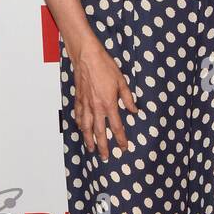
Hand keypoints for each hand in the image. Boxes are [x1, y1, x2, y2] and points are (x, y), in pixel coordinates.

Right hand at [71, 37, 137, 160]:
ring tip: (91, 149)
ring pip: (86, 127)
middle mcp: (96, 107)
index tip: (124, 147)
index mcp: (109, 104)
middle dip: (103, 146)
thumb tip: (134, 111)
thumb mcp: (122, 82)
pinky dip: (80, 125)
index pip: (117, 127)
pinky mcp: (78, 99)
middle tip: (105, 157)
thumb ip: (128, 98)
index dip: (121, 139)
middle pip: (100, 132)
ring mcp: (85, 104)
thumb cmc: (104, 66)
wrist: (87, 56)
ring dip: (89, 140)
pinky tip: (81, 130)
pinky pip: (79, 116)